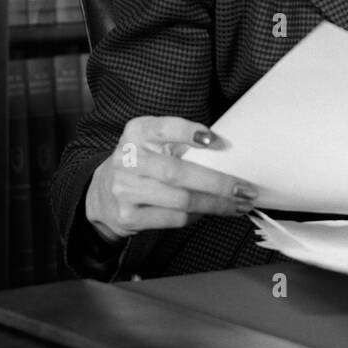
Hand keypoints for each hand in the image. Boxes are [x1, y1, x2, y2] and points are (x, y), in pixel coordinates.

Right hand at [84, 116, 256, 244]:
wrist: (102, 194)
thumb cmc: (142, 164)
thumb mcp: (152, 143)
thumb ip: (180, 143)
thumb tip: (228, 154)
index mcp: (137, 132)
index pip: (163, 128)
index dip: (188, 132)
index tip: (215, 140)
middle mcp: (128, 159)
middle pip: (178, 173)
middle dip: (218, 183)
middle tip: (245, 188)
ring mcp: (125, 189)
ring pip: (181, 200)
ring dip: (216, 204)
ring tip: (238, 205)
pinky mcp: (128, 216)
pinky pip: (174, 218)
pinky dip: (197, 216)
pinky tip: (210, 212)